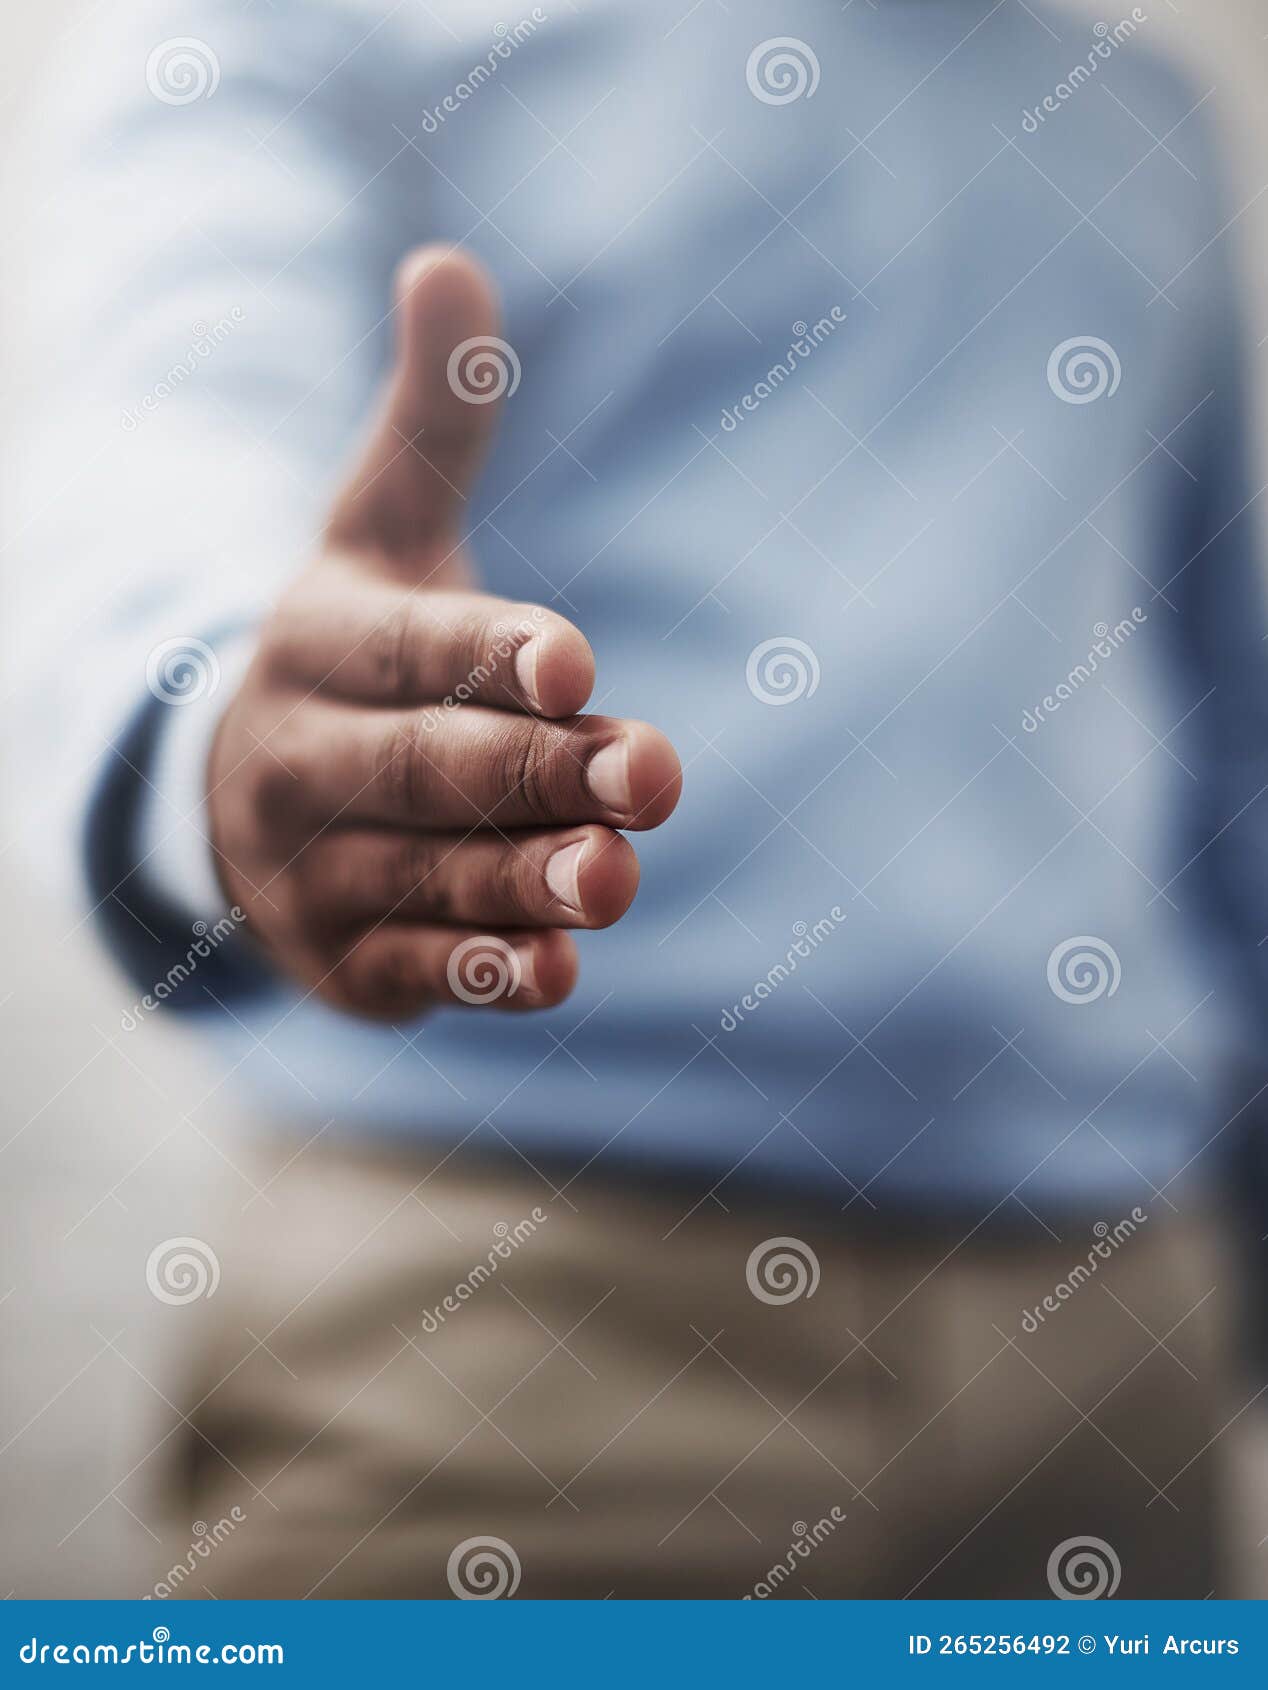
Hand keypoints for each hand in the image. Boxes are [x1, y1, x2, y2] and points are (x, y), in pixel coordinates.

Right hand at [207, 247, 681, 1019]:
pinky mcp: (343, 963)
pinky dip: (482, 972)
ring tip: (617, 878)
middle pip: (430, 768)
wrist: (239, 795)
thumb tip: (448, 260)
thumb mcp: (378, 535)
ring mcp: (315, 872)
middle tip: (653, 779)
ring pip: (431, 874)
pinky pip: (416, 969)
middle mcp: (300, 760)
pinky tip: (554, 970)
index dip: (491, 655)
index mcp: (318, 645)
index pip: (413, 650)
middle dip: (539, 775)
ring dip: (526, 879)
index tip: (577, 663)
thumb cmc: (352, 658)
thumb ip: (432, 424)